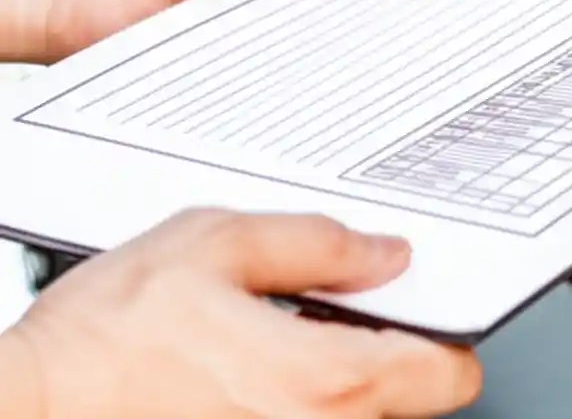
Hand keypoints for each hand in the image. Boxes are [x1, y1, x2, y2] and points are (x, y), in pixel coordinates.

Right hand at [0, 209, 481, 418]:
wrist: (21, 416)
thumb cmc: (98, 348)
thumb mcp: (209, 246)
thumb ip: (315, 243)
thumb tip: (381, 253)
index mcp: (328, 383)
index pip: (453, 376)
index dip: (445, 337)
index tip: (420, 314)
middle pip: (409, 404)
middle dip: (383, 358)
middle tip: (328, 321)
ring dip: (333, 388)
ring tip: (267, 353)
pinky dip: (295, 411)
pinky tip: (241, 386)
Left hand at [11, 0, 429, 62]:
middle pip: (386, 16)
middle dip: (423, 24)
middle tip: (469, 37)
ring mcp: (291, 42)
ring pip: (356, 59)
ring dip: (385, 63)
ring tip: (434, 72)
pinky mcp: (267, 85)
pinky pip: (313, 94)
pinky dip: (336, 96)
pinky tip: (368, 99)